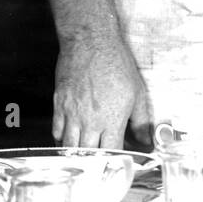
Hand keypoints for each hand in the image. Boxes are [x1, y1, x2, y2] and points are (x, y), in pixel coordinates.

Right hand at [52, 32, 151, 148]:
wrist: (91, 41)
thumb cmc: (115, 61)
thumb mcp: (137, 91)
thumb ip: (141, 120)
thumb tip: (146, 139)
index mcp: (111, 119)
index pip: (112, 152)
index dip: (116, 159)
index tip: (119, 158)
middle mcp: (90, 120)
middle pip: (88, 154)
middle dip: (95, 161)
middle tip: (100, 159)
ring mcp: (72, 113)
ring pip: (70, 147)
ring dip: (77, 154)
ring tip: (84, 155)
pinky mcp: (59, 104)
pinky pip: (56, 131)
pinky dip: (61, 140)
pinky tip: (69, 139)